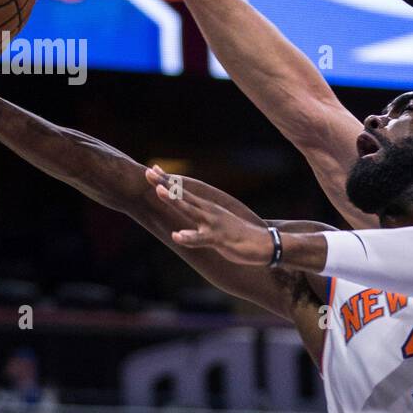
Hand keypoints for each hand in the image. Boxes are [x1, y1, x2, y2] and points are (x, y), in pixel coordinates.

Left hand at [147, 167, 274, 264]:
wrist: (264, 244)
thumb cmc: (238, 234)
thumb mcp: (217, 222)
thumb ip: (203, 216)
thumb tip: (192, 209)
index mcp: (207, 208)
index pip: (184, 190)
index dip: (168, 180)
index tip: (152, 168)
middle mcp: (208, 211)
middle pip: (183, 195)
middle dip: (164, 183)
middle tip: (148, 172)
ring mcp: (213, 224)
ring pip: (190, 210)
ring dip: (175, 200)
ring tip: (160, 192)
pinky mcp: (219, 239)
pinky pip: (201, 239)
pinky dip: (189, 237)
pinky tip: (177, 235)